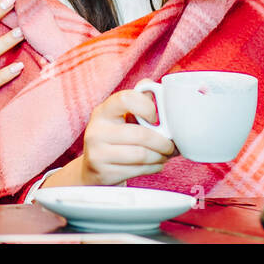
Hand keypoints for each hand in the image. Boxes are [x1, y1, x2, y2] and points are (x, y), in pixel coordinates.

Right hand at [52, 89, 175, 187]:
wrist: (93, 168)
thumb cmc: (115, 138)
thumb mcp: (122, 117)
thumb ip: (140, 101)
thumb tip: (160, 90)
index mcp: (103, 111)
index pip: (125, 99)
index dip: (146, 107)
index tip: (156, 118)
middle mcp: (97, 130)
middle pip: (140, 134)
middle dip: (162, 142)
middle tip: (170, 145)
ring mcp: (98, 153)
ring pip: (141, 154)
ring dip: (160, 156)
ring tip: (164, 155)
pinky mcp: (104, 173)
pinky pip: (137, 170)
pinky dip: (153, 168)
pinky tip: (156, 164)